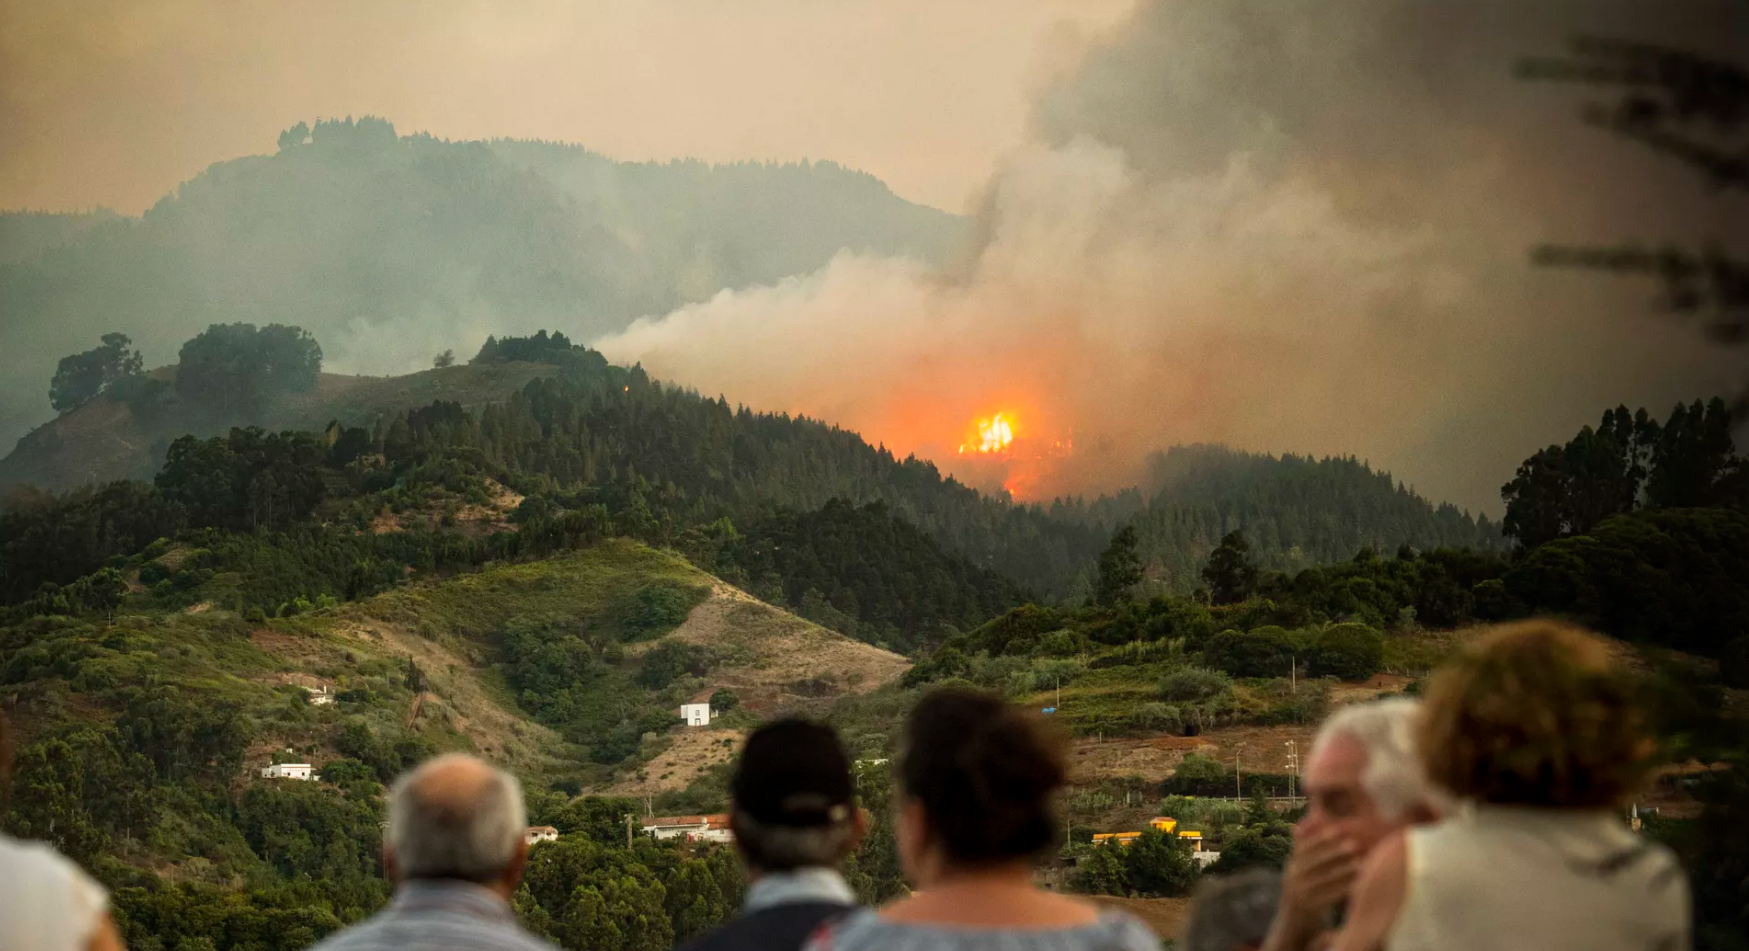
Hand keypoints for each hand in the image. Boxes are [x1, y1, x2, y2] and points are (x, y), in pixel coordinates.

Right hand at [1269, 829, 1358, 947]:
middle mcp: (1291, 876)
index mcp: (1291, 863)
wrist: (1295, 921)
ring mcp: (1298, 892)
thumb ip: (1308, 845)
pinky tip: (1358, 884)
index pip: (1303, 846)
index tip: (1337, 829)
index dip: (1320, 837)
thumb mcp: (1302, 867)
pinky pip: (1328, 897)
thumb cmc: (1307, 888)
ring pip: (1322, 879)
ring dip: (1343, 871)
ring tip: (1361, 863)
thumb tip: (1316, 815)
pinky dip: (1344, 889)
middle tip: (1354, 844)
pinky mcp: (1307, 907)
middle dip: (1334, 852)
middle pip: (1314, 861)